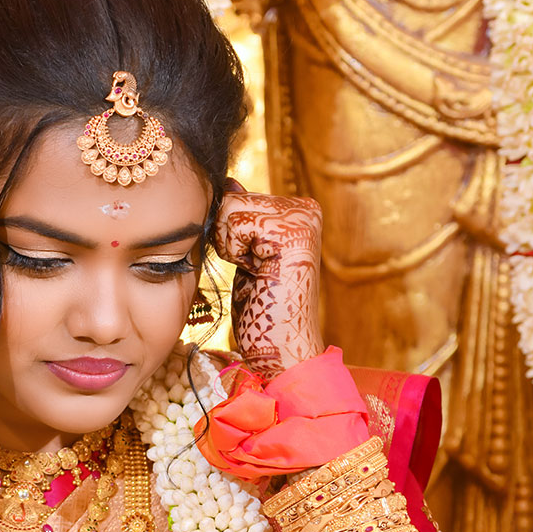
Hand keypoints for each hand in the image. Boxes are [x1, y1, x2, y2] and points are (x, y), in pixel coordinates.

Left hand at [214, 182, 324, 378]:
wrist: (282, 350)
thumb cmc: (263, 313)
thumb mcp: (246, 257)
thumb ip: (240, 218)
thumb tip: (228, 182)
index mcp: (298, 211)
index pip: (234, 196)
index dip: (227, 235)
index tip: (252, 264)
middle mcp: (305, 209)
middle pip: (229, 197)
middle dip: (227, 239)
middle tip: (254, 271)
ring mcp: (302, 217)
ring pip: (228, 206)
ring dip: (229, 246)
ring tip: (256, 272)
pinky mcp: (291, 230)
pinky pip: (233, 220)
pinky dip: (233, 251)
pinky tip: (256, 272)